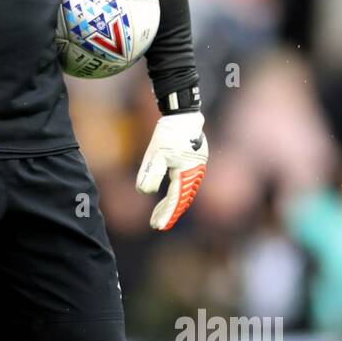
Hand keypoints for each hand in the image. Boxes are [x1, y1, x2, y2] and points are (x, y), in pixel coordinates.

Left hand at [136, 110, 206, 230]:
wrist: (182, 114)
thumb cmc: (170, 132)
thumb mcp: (156, 153)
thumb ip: (151, 172)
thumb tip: (145, 192)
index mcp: (188, 172)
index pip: (176, 199)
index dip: (167, 214)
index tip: (157, 226)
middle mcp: (195, 173)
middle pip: (182, 199)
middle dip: (169, 212)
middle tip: (156, 224)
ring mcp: (196, 168)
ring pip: (185, 193)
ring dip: (173, 205)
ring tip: (160, 215)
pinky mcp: (193, 162)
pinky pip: (185, 184)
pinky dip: (177, 193)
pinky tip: (168, 198)